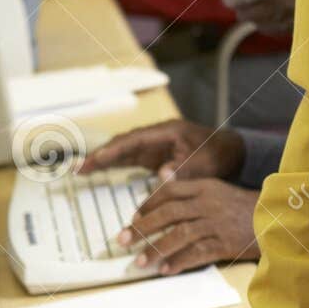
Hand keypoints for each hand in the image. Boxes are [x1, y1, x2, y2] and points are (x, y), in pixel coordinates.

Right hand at [80, 119, 243, 180]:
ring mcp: (153, 146)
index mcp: (166, 132)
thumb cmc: (218, 154)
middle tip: (78, 168)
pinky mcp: (153, 157)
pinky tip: (96, 172)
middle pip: (122, 144)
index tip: (97, 159)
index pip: (134, 140)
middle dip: (100, 155)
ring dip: (102, 160)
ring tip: (79, 171)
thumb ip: (184, 169)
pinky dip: (112, 165)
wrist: (230, 153)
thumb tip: (162, 175)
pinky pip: (128, 159)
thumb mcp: (205, 163)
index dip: (114, 150)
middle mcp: (155, 136)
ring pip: (122, 151)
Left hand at [118, 177, 259, 273]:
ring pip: (178, 235)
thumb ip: (191, 191)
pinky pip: (196, 253)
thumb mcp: (219, 191)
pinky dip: (178, 262)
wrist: (278, 220)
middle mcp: (208, 203)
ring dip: (156, 249)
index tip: (132, 218)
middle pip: (167, 214)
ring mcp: (216, 224)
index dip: (147, 205)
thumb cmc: (246, 208)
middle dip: (142, 228)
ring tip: (140, 262)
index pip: (168, 192)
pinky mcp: (225, 243)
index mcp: (205, 188)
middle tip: (123, 240)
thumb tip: (162, 186)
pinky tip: (165, 270)